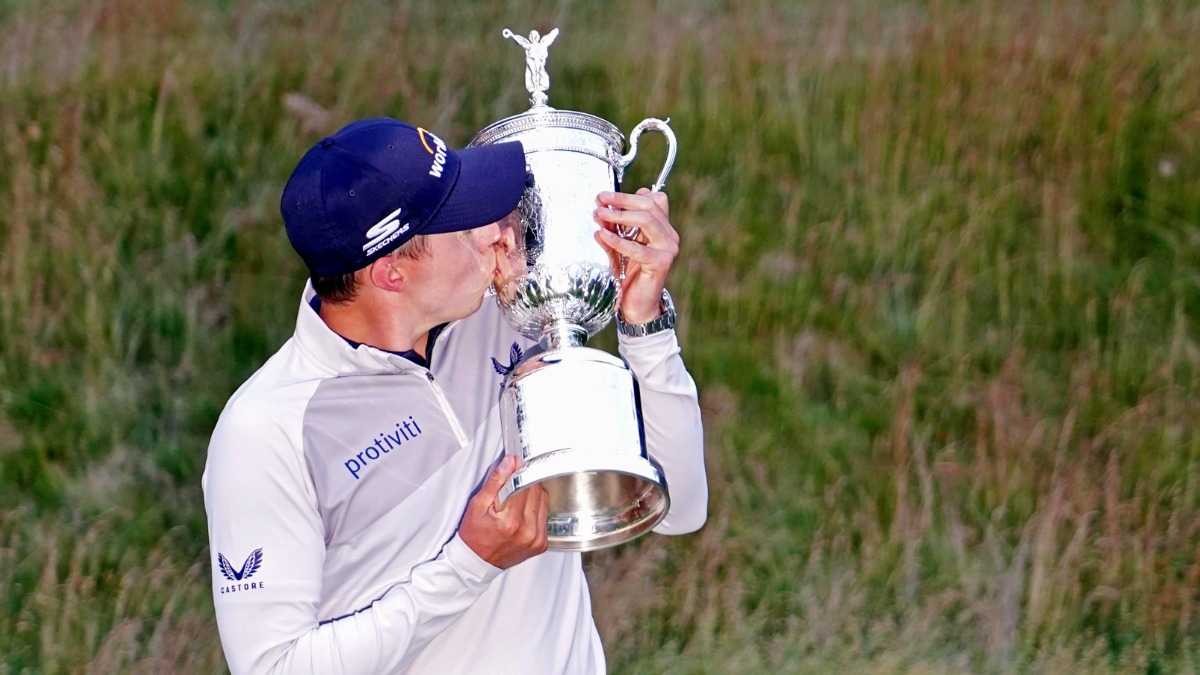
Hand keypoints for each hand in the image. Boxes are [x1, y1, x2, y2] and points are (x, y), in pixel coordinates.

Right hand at [458, 455, 548, 568]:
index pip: (525, 484)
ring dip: (532, 496)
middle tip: (512, 487)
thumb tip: (511, 462)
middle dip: (526, 483)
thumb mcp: (477, 505)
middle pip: (537, 491)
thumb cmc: (474, 535)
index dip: (520, 472)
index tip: (516, 466)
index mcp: (510, 520)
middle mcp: (527, 531)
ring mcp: (536, 539)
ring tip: (515, 502)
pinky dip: (535, 510)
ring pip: (544, 501)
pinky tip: (521, 514)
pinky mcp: (541, 544)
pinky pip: (544, 516)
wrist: (476, 562)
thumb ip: (496, 482)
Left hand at [593, 188, 678, 323]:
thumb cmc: (627, 276)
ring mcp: (668, 249)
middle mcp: (668, 235)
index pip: (653, 200)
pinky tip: (603, 235)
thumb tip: (601, 211)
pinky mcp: (661, 263)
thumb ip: (613, 230)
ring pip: (647, 220)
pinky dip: (618, 240)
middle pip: (649, 205)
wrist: (636, 306)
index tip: (605, 196)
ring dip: (620, 215)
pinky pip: (638, 248)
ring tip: (599, 214)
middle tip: (600, 199)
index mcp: (661, 228)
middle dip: (622, 200)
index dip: (628, 195)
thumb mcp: (617, 247)